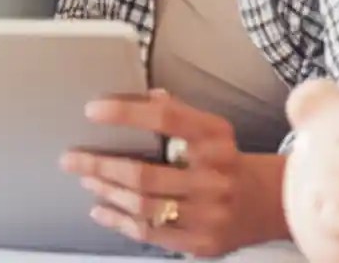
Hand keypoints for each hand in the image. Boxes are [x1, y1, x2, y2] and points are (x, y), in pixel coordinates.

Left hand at [61, 89, 281, 257]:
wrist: (267, 202)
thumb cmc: (224, 159)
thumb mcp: (209, 128)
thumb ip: (174, 112)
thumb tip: (137, 96)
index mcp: (215, 138)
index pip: (167, 119)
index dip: (126, 113)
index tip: (92, 110)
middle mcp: (215, 175)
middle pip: (144, 173)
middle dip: (100, 165)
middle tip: (71, 158)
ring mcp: (209, 212)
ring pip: (143, 206)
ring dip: (107, 192)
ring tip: (86, 180)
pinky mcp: (202, 242)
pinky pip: (151, 233)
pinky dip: (119, 221)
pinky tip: (101, 209)